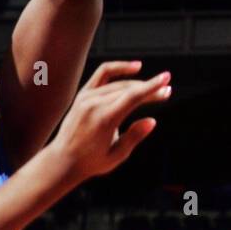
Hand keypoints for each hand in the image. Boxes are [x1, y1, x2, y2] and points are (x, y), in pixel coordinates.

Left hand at [51, 61, 170, 181]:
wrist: (63, 160)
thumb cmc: (91, 161)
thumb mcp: (116, 155)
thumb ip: (134, 137)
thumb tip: (152, 121)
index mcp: (104, 120)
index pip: (132, 97)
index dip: (151, 87)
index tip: (167, 79)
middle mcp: (94, 105)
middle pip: (128, 89)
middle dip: (150, 89)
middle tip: (166, 93)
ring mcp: (86, 97)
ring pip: (119, 83)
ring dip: (139, 85)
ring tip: (156, 88)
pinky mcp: (82, 94)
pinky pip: (103, 74)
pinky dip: (119, 68)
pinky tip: (135, 67)